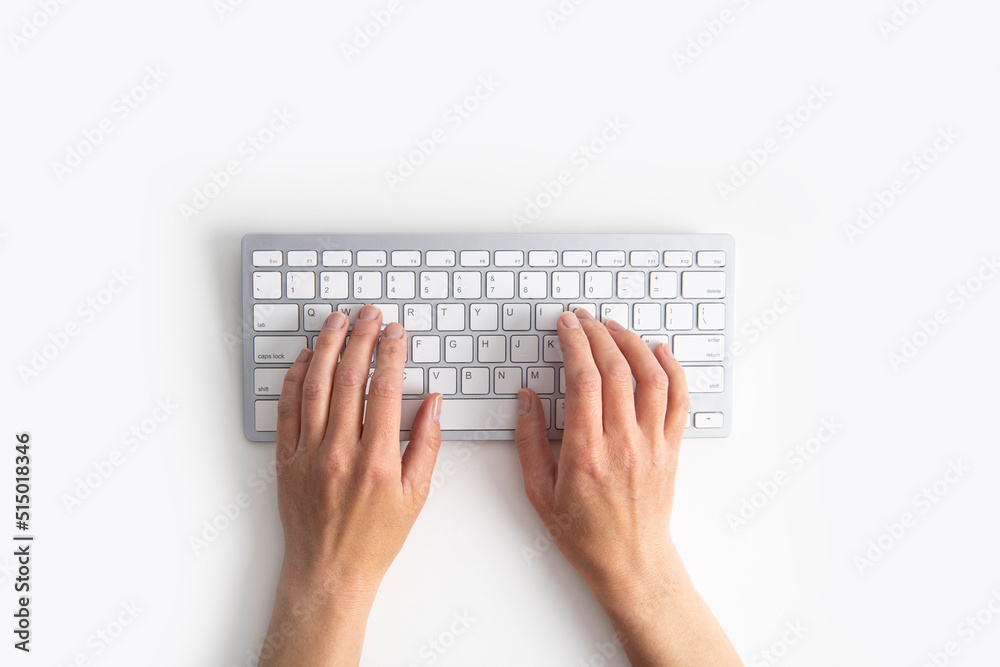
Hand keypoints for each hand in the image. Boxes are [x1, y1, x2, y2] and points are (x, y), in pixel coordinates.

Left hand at [259, 305, 441, 666]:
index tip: (396, 332)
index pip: (384, 391)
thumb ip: (426, 444)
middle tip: (368, 315)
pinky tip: (305, 359)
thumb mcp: (416, 495)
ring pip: (315, 387)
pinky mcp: (286, 461)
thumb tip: (432, 401)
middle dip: (360, 339)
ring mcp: (308, 455)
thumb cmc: (375, 538)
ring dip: (326, 348)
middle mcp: (340, 453)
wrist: (329, 573)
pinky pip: (287, 411)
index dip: (391, 354)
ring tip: (336, 323)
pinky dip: (294, 379)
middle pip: (348, 379)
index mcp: (378, 462)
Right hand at [514, 309, 740, 665]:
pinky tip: (658, 352)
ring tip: (613, 327)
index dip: (574, 344)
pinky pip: (679, 399)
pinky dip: (672, 369)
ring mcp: (652, 445)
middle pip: (615, 370)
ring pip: (650, 378)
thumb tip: (527, 398)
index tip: (565, 325)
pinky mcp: (671, 449)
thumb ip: (529, 442)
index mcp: (586, 454)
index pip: (582, 381)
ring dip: (632, 343)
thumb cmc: (583, 533)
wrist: (631, 563)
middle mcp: (623, 444)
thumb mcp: (539, 493)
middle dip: (597, 334)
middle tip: (582, 318)